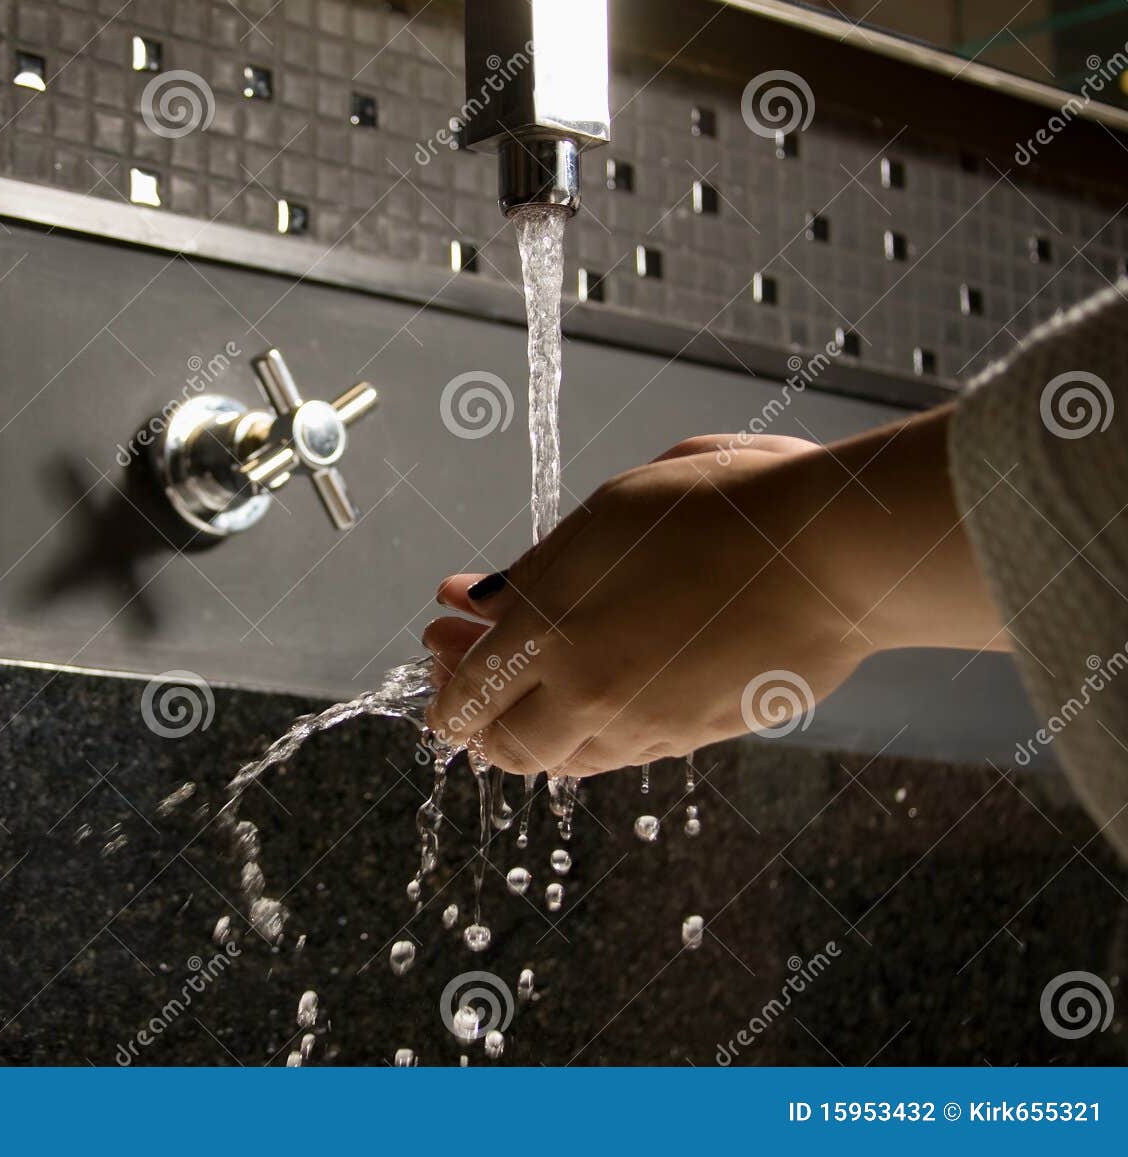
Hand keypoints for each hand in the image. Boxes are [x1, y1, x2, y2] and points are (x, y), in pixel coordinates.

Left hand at [422, 411, 1003, 775]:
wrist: (834, 552)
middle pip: (501, 745)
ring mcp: (643, 725)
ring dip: (523, 730)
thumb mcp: (609, 513)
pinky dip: (582, 735)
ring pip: (556, 759)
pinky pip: (613, 755)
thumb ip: (539, 568)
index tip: (436, 650)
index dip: (441, 681)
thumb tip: (485, 601)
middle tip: (464, 675)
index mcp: (554, 629)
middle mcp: (590, 693)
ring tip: (521, 686)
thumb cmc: (727, 506)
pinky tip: (585, 696)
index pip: (466, 691)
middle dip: (470, 719)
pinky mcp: (691, 738)